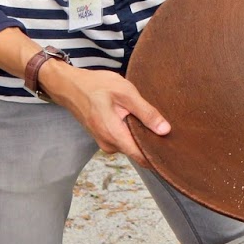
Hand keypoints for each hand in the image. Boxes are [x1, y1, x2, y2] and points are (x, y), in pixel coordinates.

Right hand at [38, 59, 168, 164]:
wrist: (70, 86)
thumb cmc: (96, 86)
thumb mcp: (125, 93)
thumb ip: (146, 112)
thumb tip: (165, 130)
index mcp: (114, 135)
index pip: (142, 157)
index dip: (158, 156)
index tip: (173, 150)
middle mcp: (109, 144)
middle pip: (138, 151)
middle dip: (151, 141)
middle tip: (166, 128)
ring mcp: (104, 142)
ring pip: (130, 144)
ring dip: (140, 134)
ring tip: (149, 119)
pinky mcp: (103, 137)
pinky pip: (123, 139)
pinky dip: (131, 130)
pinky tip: (135, 118)